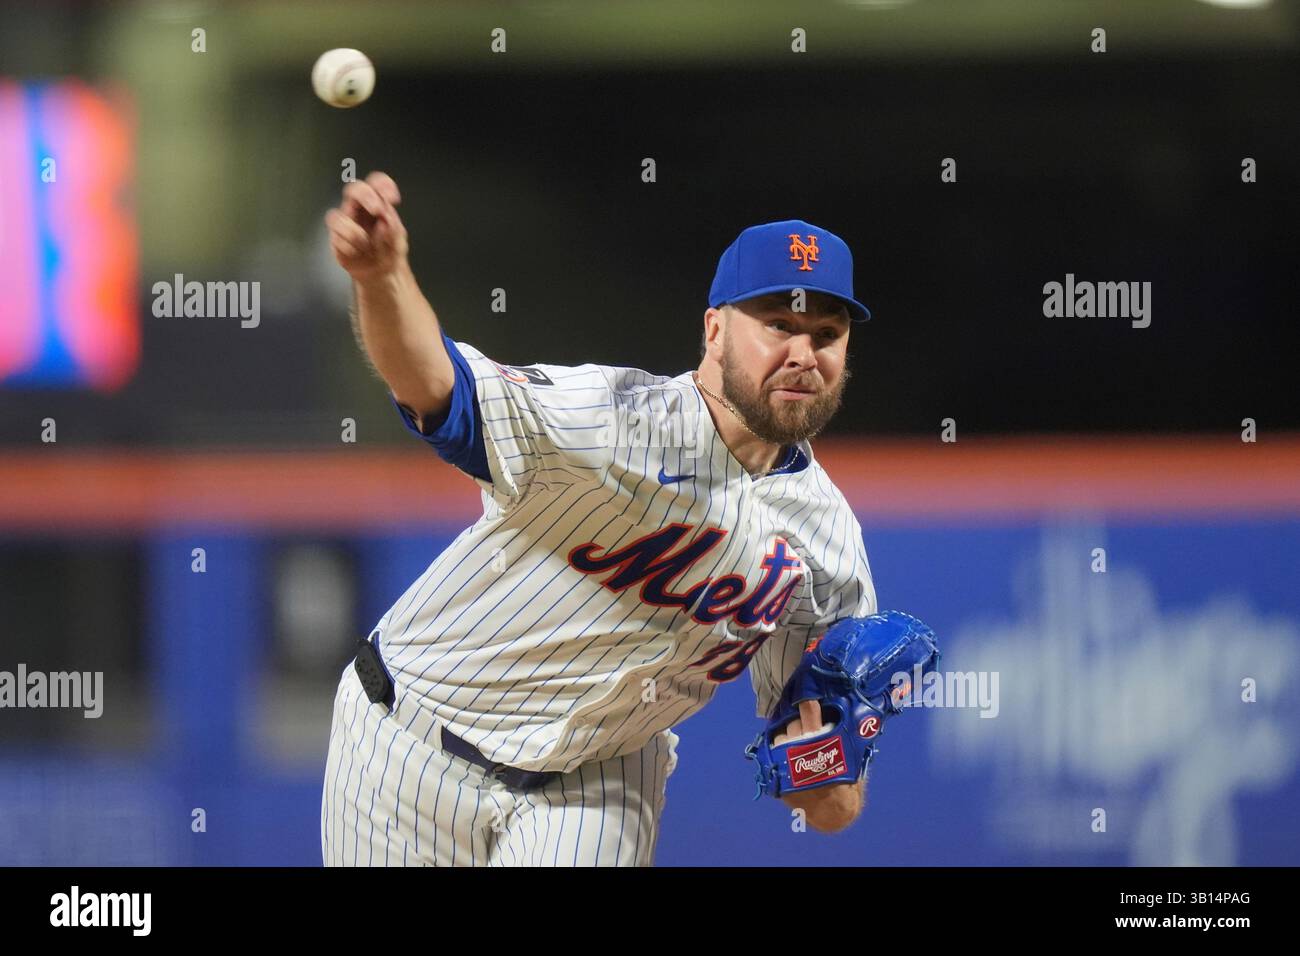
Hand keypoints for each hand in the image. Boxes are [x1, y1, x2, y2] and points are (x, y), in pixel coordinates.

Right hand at [324, 171, 408, 282]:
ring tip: (367, 244)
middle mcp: (357, 209)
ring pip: (335, 216)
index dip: (382, 184)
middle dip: (365, 195)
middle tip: (378, 210)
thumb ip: (393, 230)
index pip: (375, 183)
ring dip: (354, 231)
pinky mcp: (336, 240)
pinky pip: (336, 239)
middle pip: (352, 189)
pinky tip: (359, 253)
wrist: (382, 272)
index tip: (393, 198)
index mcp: (376, 203)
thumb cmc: (389, 250)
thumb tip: (383, 223)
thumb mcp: (398, 240)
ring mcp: (344, 224)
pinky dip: (350, 247)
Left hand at [776, 699, 866, 832]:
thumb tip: (849, 710)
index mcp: (820, 742)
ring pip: (780, 735)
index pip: (808, 710)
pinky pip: (771, 751)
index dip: (806, 699)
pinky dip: (779, 748)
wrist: (832, 811)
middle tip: (807, 724)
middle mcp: (799, 749)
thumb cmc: (845, 781)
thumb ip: (845, 734)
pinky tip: (787, 750)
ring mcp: (785, 761)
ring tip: (797, 740)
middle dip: (799, 720)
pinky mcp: (776, 773)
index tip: (805, 692)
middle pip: (793, 721)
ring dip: (787, 734)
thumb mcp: (851, 755)